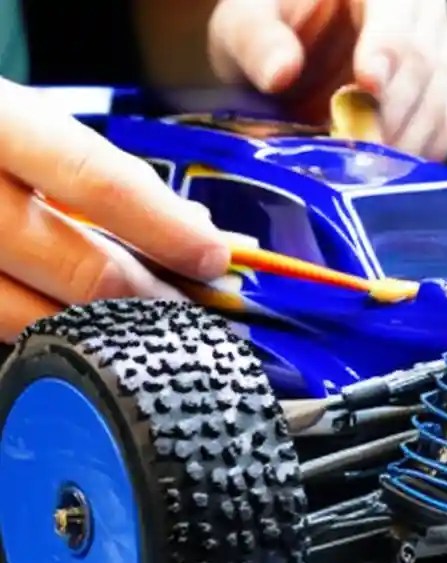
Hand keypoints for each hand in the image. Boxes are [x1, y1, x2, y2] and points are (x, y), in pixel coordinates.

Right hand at [0, 80, 233, 341]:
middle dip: (147, 297)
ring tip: (138, 331)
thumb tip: (192, 226)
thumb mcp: (16, 126)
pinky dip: (37, 337)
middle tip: (186, 311)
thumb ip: (93, 173)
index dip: (166, 228)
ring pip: (29, 317)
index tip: (212, 257)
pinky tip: (68, 333)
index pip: (98, 180)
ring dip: (97, 330)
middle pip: (76, 264)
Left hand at [208, 0, 446, 160]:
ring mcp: (444, 43)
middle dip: (391, 108)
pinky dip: (434, 145)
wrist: (287, 55)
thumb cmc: (267, 31)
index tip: (367, 85)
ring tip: (370, 165)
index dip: (387, 47)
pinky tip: (401, 166)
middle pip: (425, 56)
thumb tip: (280, 71)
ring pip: (446, 90)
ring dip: (410, 135)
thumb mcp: (243, 24)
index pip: (395, 8)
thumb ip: (257, 39)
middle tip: (357, 146)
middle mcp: (421, 5)